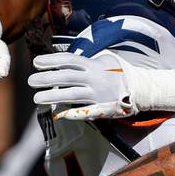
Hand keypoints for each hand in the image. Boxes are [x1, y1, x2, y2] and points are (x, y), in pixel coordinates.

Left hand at [30, 51, 174, 120]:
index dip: (51, 60)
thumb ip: (88, 62)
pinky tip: (59, 115)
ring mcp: (98, 94)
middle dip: (46, 78)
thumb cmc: (121, 74)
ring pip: (71, 94)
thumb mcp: (107, 61)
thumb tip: (66, 64)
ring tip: (36, 98)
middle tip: (30, 80)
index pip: (69, 60)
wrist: (144, 89)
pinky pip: (85, 111)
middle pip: (66, 77)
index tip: (36, 62)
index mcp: (95, 66)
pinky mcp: (103, 107)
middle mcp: (95, 79)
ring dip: (52, 96)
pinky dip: (72, 113)